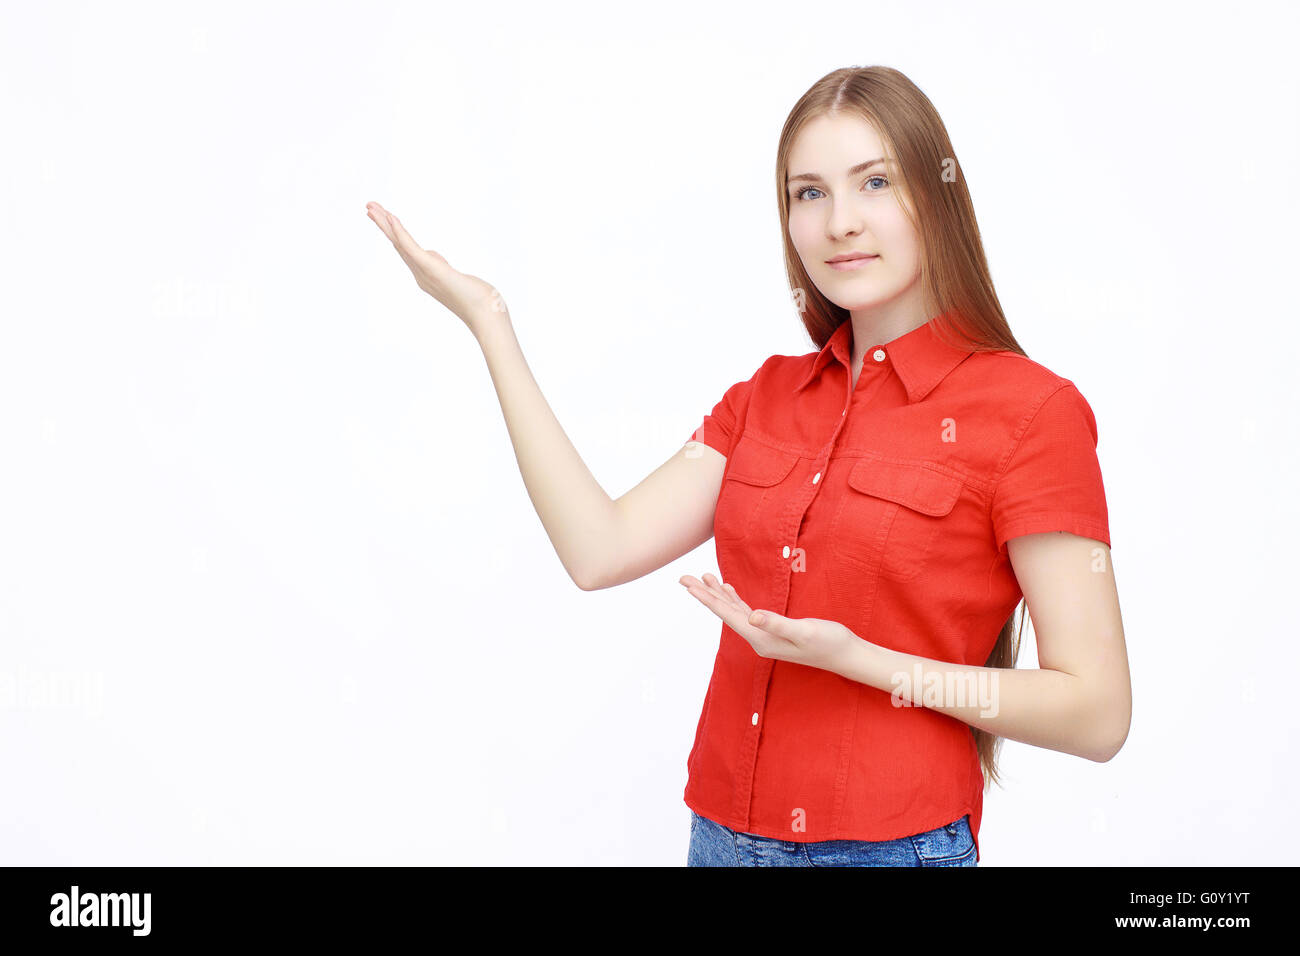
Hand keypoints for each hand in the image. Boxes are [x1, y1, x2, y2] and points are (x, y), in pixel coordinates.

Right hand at [365, 201, 507, 336]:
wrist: (485, 314)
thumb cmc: (476, 299)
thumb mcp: (455, 276)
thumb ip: (440, 265)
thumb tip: (431, 255)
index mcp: (425, 275)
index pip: (405, 249)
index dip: (393, 233)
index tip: (384, 216)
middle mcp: (420, 274)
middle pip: (397, 244)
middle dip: (382, 224)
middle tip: (369, 205)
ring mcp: (424, 272)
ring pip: (399, 243)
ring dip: (385, 224)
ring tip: (371, 207)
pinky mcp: (431, 268)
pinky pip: (411, 247)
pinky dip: (400, 232)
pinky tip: (391, 218)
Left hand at [678, 572, 860, 676]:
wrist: (845, 655)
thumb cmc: (829, 642)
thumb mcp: (804, 631)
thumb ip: (777, 623)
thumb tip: (752, 616)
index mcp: (761, 638)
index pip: (728, 615)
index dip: (708, 599)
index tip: (689, 585)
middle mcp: (758, 638)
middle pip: (725, 613)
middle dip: (705, 594)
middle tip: (683, 578)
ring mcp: (764, 636)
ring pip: (734, 611)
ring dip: (719, 594)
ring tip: (703, 577)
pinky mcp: (773, 631)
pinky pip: (746, 612)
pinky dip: (735, 599)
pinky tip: (729, 590)